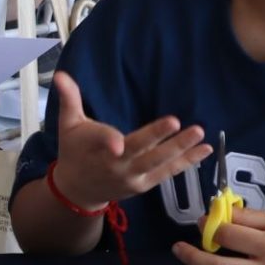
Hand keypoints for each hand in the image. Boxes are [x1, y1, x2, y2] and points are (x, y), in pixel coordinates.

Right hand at [47, 72, 209, 209]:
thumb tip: (60, 75)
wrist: (77, 190)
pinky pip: (166, 173)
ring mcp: (131, 177)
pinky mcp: (143, 184)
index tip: (117, 144)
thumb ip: (69, 99)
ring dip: (180, 149)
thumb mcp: (67, 124)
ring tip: (200, 135)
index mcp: (94, 147)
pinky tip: (204, 150)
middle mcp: (114, 164)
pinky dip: (186, 162)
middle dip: (159, 139)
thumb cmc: (74, 151)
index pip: (101, 142)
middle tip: (178, 123)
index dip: (109, 141)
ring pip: (158, 162)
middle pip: (139, 151)